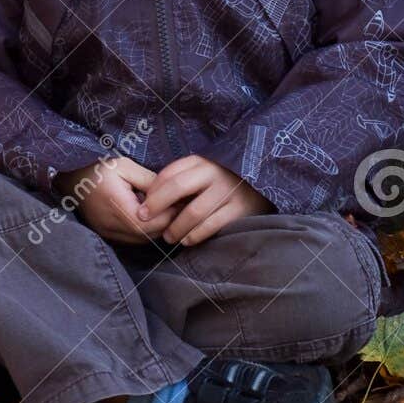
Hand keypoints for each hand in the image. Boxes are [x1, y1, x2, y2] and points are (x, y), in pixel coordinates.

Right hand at [54, 156, 182, 244]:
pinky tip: (150, 216)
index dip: (173, 213)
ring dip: (157, 228)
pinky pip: (133, 239)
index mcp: (121, 210)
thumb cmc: (98, 168)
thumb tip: (173, 193)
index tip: (183, 200)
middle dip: (168, 221)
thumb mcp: (126, 167)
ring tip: (166, 210)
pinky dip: (145, 231)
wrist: (69, 177)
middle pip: (152, 235)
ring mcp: (109, 234)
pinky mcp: (107, 235)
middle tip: (179, 205)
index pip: (156, 222)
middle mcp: (114, 228)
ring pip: (144, 240)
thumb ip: (151, 181)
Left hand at [137, 154, 275, 245]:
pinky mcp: (240, 209)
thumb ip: (180, 179)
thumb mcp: (202, 173)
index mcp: (201, 162)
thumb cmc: (222, 182)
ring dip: (176, 227)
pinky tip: (187, 240)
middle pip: (177, 188)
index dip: (152, 191)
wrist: (262, 184)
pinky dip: (195, 235)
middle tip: (143, 220)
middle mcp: (214, 173)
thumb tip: (149, 197)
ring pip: (194, 211)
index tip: (141, 207)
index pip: (169, 174)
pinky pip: (212, 225)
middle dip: (156, 205)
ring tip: (168, 237)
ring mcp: (228, 191)